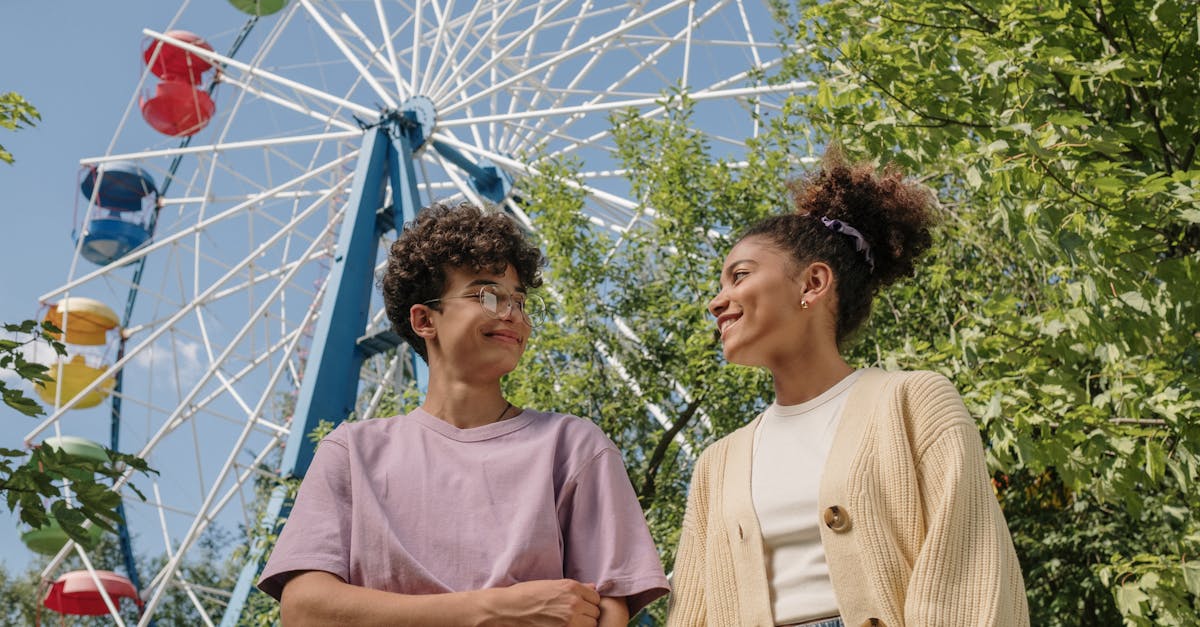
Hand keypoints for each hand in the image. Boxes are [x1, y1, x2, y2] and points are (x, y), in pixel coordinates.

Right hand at [482, 579, 600, 626]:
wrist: (508, 609)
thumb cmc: (526, 595)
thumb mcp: (551, 584)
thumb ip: (575, 587)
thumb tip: (593, 587)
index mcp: (571, 587)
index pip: (596, 598)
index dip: (588, 603)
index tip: (580, 606)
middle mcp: (574, 602)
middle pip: (595, 613)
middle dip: (587, 615)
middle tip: (573, 617)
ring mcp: (569, 619)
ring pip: (591, 625)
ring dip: (583, 625)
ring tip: (568, 623)